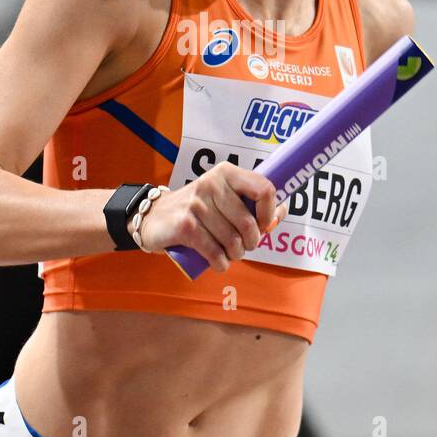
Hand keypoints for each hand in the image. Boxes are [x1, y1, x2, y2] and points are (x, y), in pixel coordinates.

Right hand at [137, 162, 286, 270]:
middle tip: (243, 246)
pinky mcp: (185, 225)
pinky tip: (219, 263)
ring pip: (232, 240)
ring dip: (235, 255)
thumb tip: (282, 210)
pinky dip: (221, 263)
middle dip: (251, 243)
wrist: (154, 217)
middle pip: (249, 222)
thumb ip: (251, 202)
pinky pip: (214, 251)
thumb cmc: (197, 210)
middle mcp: (212, 183)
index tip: (264, 225)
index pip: (264, 188)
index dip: (269, 213)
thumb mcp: (223, 198)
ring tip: (229, 254)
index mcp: (226, 173)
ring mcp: (197, 204)